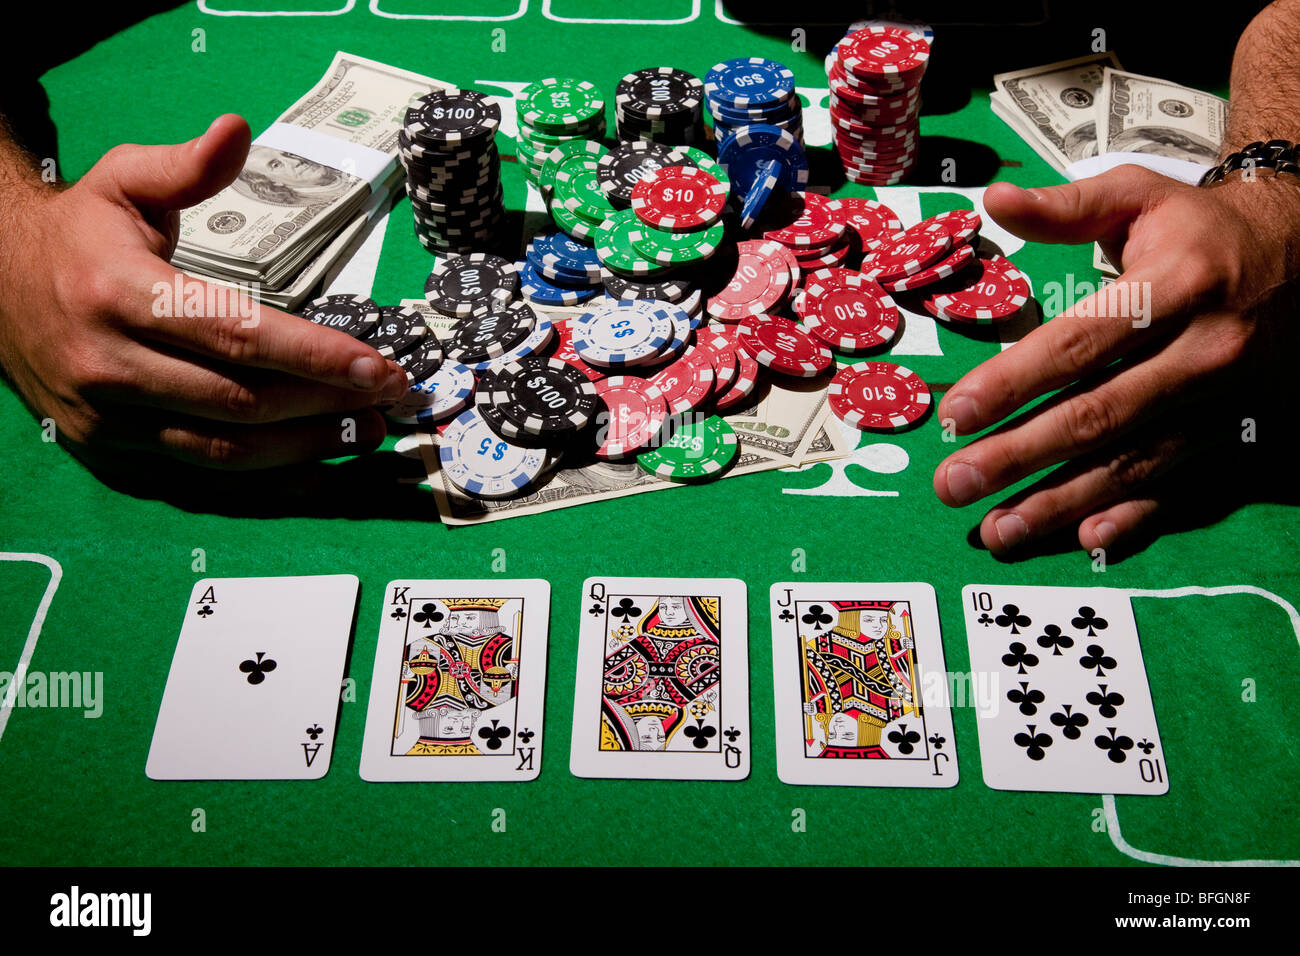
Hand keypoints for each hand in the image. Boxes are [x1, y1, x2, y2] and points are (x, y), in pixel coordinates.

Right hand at [0, 114, 408, 469]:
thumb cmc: (78, 235)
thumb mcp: (120, 182)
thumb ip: (184, 166)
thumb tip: (236, 130)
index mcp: (119, 293)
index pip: (235, 333)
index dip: (314, 355)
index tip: (378, 366)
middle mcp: (110, 364)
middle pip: (242, 400)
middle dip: (327, 402)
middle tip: (390, 395)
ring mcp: (108, 417)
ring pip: (227, 449)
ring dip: (309, 444)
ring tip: (367, 428)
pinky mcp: (111, 450)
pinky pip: (202, 476)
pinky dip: (266, 479)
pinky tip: (318, 465)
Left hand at [933, 165, 1299, 556]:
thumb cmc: (1201, 231)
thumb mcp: (1141, 197)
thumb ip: (1066, 207)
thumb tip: (993, 200)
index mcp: (1175, 284)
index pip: (1079, 342)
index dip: (1012, 382)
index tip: (954, 415)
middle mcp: (1204, 349)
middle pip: (1098, 414)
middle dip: (1018, 457)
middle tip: (953, 485)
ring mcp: (1224, 400)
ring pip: (1133, 462)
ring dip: (1060, 502)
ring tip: (998, 529)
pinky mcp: (1238, 433)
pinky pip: (1185, 486)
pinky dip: (1135, 517)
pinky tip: (1086, 537)